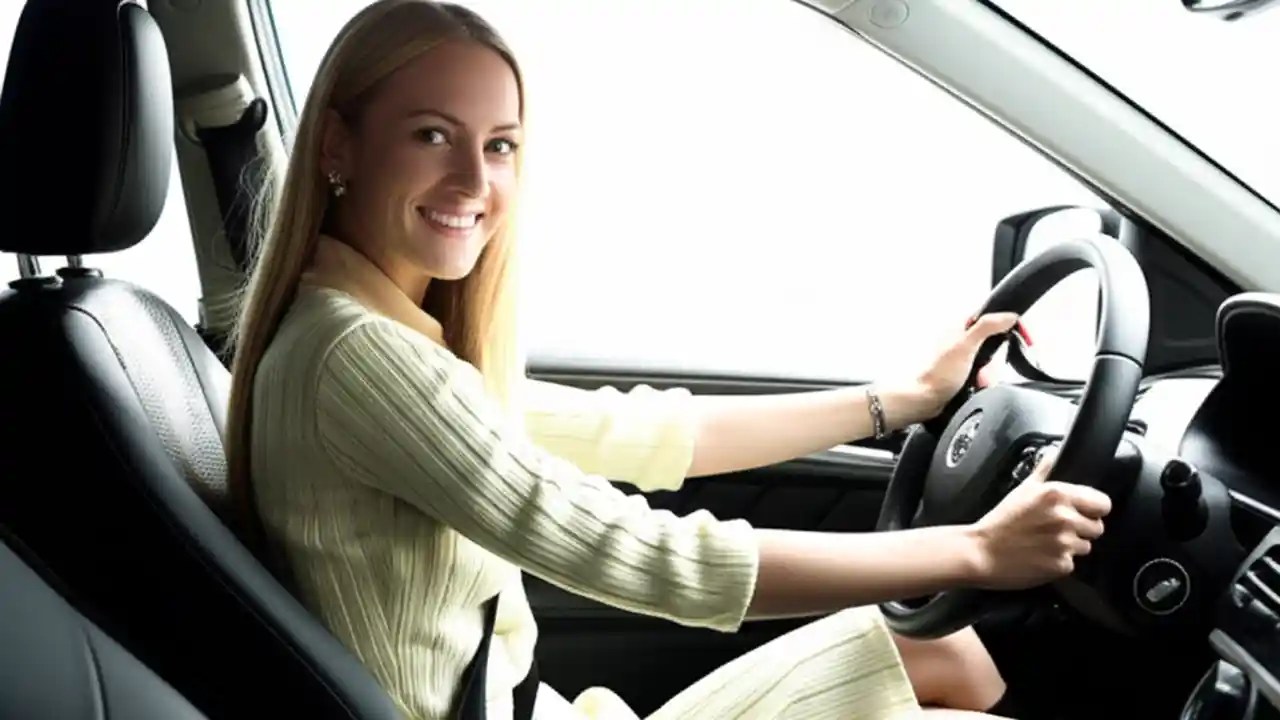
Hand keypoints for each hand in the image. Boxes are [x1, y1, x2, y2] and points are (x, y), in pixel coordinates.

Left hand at [914, 312, 1020, 418]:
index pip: (993, 317)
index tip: (1023, 337)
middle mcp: (963, 339)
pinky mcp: (966, 373)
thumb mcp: (965, 346)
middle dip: (993, 362)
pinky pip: (985, 375)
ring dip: (988, 375)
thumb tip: (1009, 316)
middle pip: (996, 344)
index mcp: (961, 326)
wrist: (926, 400)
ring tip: (977, 383)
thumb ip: (987, 327)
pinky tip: (976, 387)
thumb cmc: (939, 374)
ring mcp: (965, 357)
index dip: (1009, 326)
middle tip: (983, 372)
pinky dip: (984, 382)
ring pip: (992, 362)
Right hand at [967, 451, 1111, 589]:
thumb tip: (1054, 455)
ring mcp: (1064, 543)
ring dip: (1070, 546)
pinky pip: (1071, 563)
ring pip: (1085, 547)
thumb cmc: (999, 523)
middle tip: (1056, 529)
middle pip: (1097, 527)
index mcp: (1058, 495)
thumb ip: (1044, 471)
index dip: (1093, 508)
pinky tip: (1041, 556)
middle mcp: (1065, 518)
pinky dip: (1059, 562)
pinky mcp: (1061, 565)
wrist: (981, 553)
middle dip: (1081, 529)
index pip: (1102, 503)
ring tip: (1046, 542)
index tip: (1083, 512)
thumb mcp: (1022, 490)